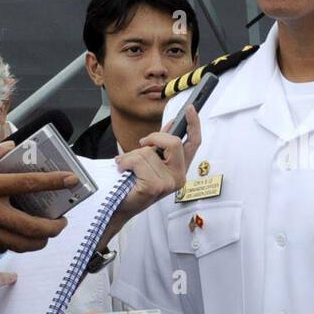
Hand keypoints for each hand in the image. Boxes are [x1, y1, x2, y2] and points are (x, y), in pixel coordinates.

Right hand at [0, 142, 76, 251]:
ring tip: (45, 232)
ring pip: (23, 245)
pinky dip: (18, 244)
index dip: (55, 182)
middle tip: (61, 220)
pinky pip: (5, 248)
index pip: (29, 185)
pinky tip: (19, 234)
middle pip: (35, 228)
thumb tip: (11, 147)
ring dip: (40, 240)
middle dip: (55, 227)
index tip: (72, 180)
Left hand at [110, 106, 201, 225]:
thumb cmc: (134, 183)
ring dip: (131, 156)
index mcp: (180, 168)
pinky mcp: (155, 186)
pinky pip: (138, 161)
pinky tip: (123, 171)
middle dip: (154, 138)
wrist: (120, 205)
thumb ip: (161, 144)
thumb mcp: (150, 160)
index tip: (191, 109)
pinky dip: (125, 162)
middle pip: (173, 142)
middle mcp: (179, 176)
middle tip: (142, 143)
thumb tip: (171, 124)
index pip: (193, 143)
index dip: (194, 125)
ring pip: (149, 152)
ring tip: (127, 167)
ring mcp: (169, 183)